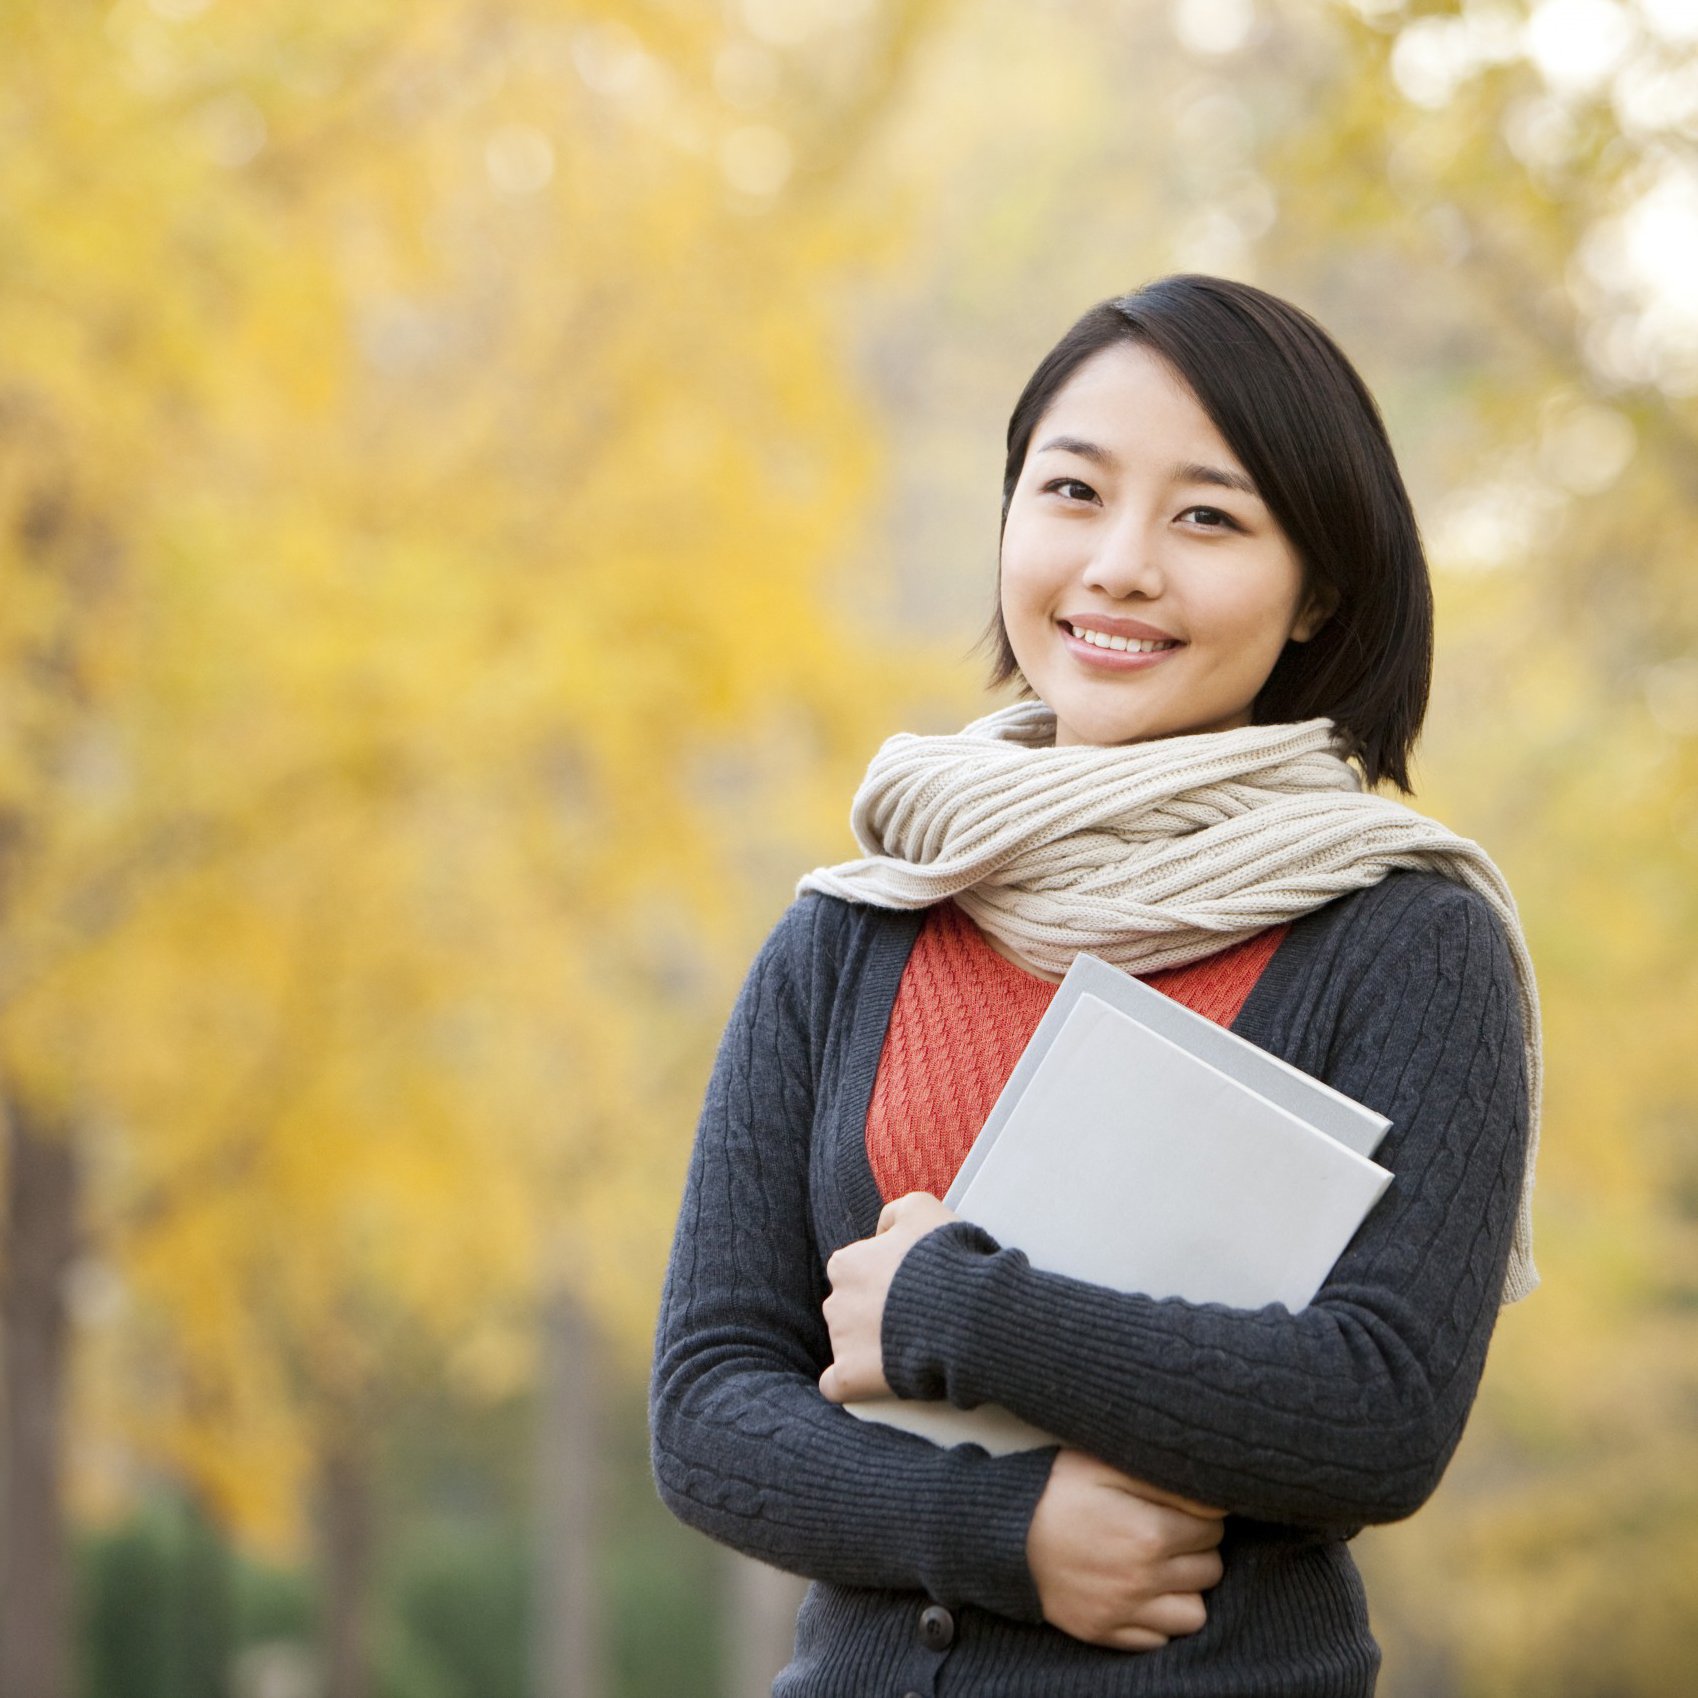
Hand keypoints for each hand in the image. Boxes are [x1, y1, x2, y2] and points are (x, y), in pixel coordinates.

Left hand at [818, 1192, 957, 1403]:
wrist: (968, 1314)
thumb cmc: (947, 1259)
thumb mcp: (922, 1208)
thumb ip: (893, 1213)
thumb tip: (880, 1231)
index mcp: (846, 1264)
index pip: (853, 1272)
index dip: (883, 1279)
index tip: (910, 1287)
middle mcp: (836, 1302)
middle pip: (849, 1308)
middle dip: (875, 1314)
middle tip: (914, 1317)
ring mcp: (842, 1342)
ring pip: (847, 1345)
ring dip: (872, 1347)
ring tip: (913, 1346)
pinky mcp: (851, 1379)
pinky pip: (837, 1386)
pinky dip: (854, 1384)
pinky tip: (877, 1380)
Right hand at [1027, 1450, 1226, 1650]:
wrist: (1001, 1532)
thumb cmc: (1053, 1490)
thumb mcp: (1102, 1463)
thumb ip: (1159, 1478)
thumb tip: (1209, 1494)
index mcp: (1148, 1531)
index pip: (1212, 1526)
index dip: (1203, 1512)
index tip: (1184, 1506)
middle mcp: (1143, 1578)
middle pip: (1210, 1568)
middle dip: (1198, 1547)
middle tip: (1173, 1532)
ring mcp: (1124, 1611)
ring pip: (1194, 1613)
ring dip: (1186, 1588)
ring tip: (1165, 1567)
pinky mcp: (1104, 1632)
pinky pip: (1159, 1640)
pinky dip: (1159, 1619)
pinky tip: (1142, 1593)